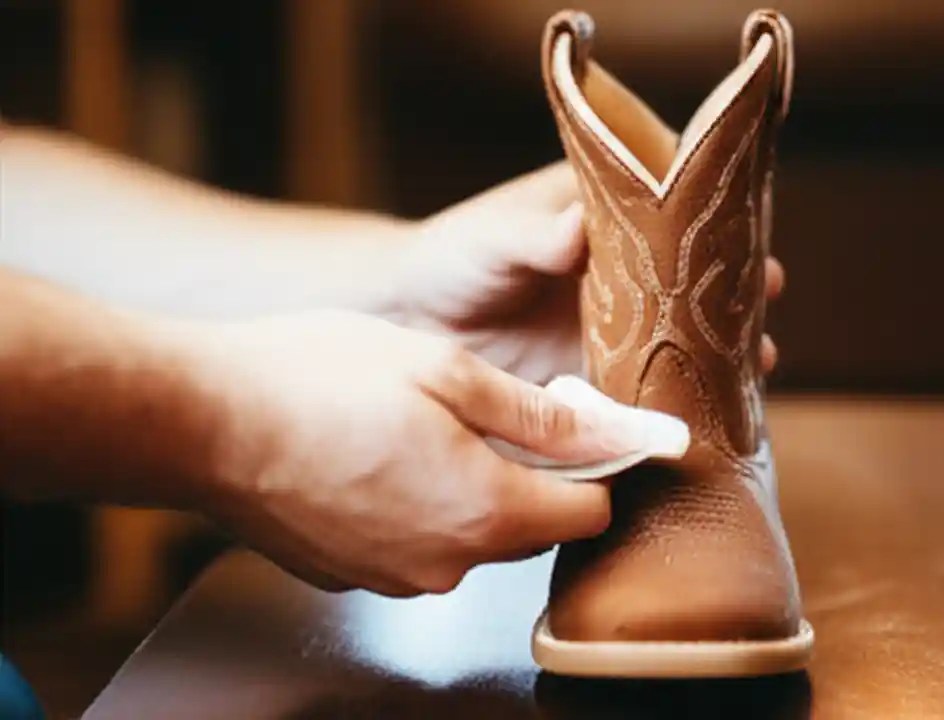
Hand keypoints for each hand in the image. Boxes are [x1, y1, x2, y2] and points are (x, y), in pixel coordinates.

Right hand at [200, 310, 644, 595]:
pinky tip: (378, 453)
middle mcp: (448, 564)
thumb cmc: (319, 378)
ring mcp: (394, 579)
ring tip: (421, 423)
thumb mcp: (447, 370)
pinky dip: (416, 505)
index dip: (597, 464)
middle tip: (491, 408)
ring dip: (470, 487)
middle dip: (533, 473)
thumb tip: (620, 435)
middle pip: (534, 527)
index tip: (574, 421)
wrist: (199, 419)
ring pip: (472, 535)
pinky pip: (416, 543)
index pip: (593, 514)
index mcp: (488, 512)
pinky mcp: (350, 575)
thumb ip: (543, 415)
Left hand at [377, 163, 784, 383]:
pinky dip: (673, 407)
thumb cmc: (450, 259)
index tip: (756, 254)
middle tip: (766, 317)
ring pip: (679, 344)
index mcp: (605, 224)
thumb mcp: (490, 240)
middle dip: (735, 303)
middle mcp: (623, 279)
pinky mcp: (595, 383)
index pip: (676, 225)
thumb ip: (532, 237)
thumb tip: (577, 228)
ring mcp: (614, 333)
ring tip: (756, 370)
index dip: (718, 239)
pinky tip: (707, 420)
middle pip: (693, 288)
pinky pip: (643, 395)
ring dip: (717, 358)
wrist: (408, 322)